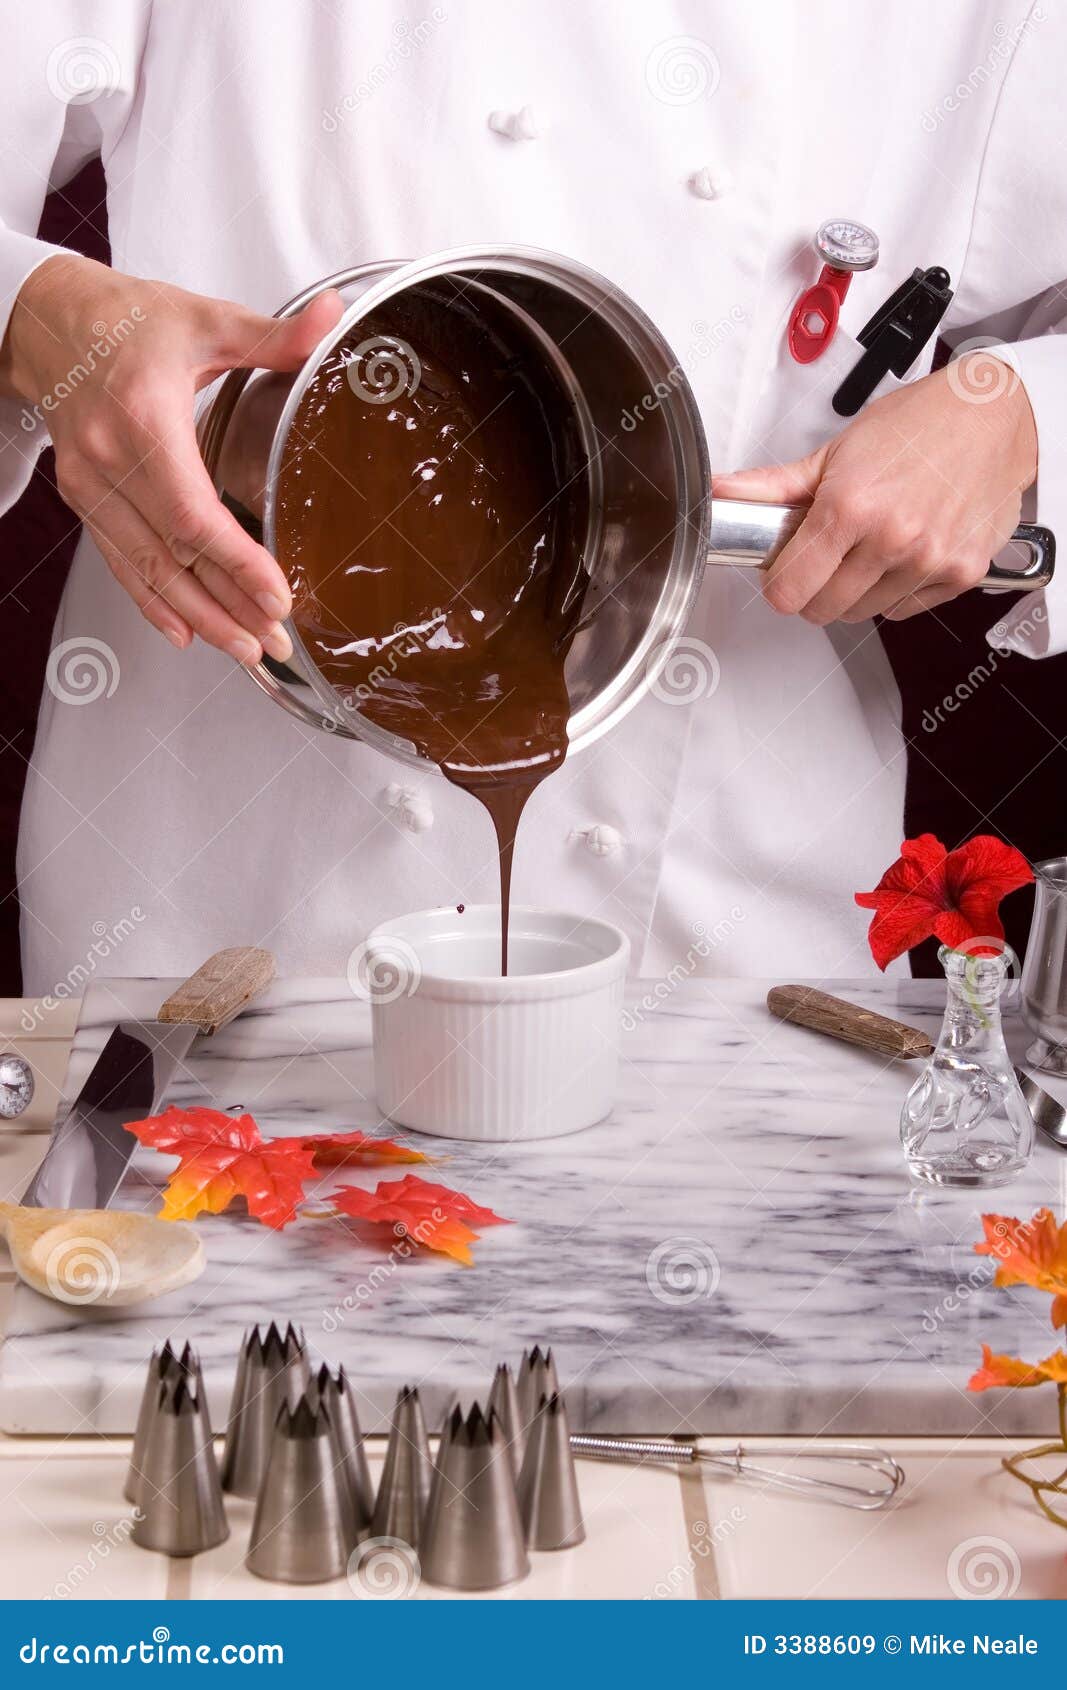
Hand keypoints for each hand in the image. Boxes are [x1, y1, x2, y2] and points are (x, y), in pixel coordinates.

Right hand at [0, 254, 343, 660]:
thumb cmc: (131, 322)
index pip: (193, 513)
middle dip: (227, 606)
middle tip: (273, 642)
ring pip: (147, 569)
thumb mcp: (206, 319)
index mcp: (145, 420)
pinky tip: (185, 633)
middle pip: (173, 555)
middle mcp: (109, 461)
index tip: (276, 596)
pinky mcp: (85, 501)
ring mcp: (91, 487)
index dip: (237, 563)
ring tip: (243, 649)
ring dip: (198, 617)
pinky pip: (120, 563)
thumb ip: (274, 334)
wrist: (54, 325)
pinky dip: (153, 602)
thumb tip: (332, 317)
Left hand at [713, 356, 1038, 623]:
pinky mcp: (962, 573)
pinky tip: (902, 554)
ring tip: (869, 547)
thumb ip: (777, 487)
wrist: (992, 418)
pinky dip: (896, 591)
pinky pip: (905, 609)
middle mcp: (892, 538)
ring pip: (863, 614)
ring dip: (856, 592)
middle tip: (825, 557)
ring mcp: (929, 560)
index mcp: (850, 506)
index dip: (779, 585)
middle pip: (822, 610)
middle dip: (814, 590)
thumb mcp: (837, 450)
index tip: (783, 573)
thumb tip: (723, 493)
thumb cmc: (918, 425)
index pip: (789, 590)